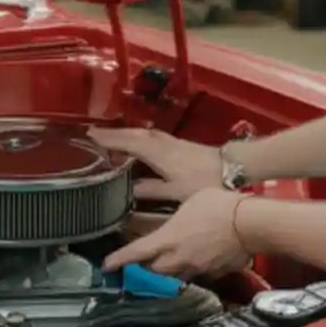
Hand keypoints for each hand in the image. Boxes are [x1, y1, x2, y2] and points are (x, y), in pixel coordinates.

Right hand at [88, 127, 222, 201]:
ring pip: (143, 134)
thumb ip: (151, 191)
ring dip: (126, 134)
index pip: (127, 142)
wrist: (236, 167)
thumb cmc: (206, 181)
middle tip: (93, 135)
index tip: (89, 136)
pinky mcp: (179, 144)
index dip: (108, 139)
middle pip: (133, 134)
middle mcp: (163, 143)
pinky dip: (138, 138)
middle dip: (113, 134)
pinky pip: (151, 137)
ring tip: (110, 139)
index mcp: (158, 154)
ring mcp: (171, 142)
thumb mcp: (176, 192)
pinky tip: (138, 145)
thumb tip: (128, 191)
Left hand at [104, 189, 252, 279]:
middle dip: (142, 270)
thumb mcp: (191, 201)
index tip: (105, 266)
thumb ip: (178, 215)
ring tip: (163, 266)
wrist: (251, 224)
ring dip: (165, 274)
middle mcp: (178, 259)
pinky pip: (196, 276)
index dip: (118, 261)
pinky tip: (194, 263)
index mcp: (168, 239)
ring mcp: (196, 269)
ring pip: (172, 278)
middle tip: (138, 264)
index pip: (135, 253)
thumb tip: (180, 220)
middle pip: (151, 272)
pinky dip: (190, 272)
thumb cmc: (220, 205)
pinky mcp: (213, 274)